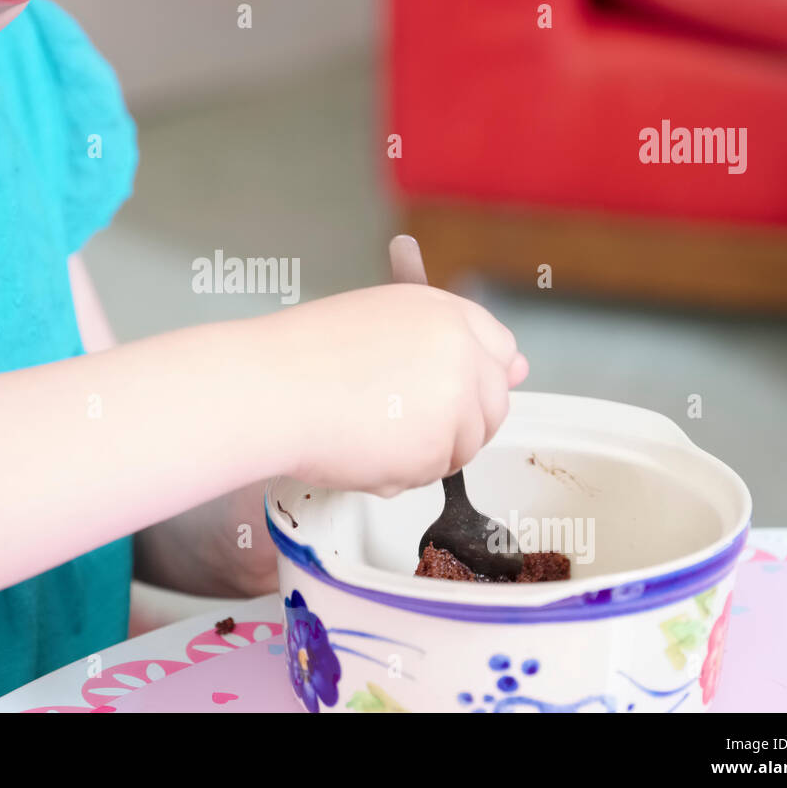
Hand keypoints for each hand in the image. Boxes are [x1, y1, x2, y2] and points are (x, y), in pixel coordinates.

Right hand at [263, 283, 526, 496]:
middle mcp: (461, 350)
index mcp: (444, 311)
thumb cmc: (303, 356)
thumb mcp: (379, 324)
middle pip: (493, 405)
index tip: (461, 393)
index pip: (500, 348)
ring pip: (464, 447)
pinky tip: (359, 450)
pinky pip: (431, 476)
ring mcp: (455, 400)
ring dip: (424, 452)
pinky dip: (398, 476)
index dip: (480, 377)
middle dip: (455, 423)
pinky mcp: (437, 447)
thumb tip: (517, 369)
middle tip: (398, 421)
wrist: (269, 390)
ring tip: (367, 432)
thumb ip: (445, 344)